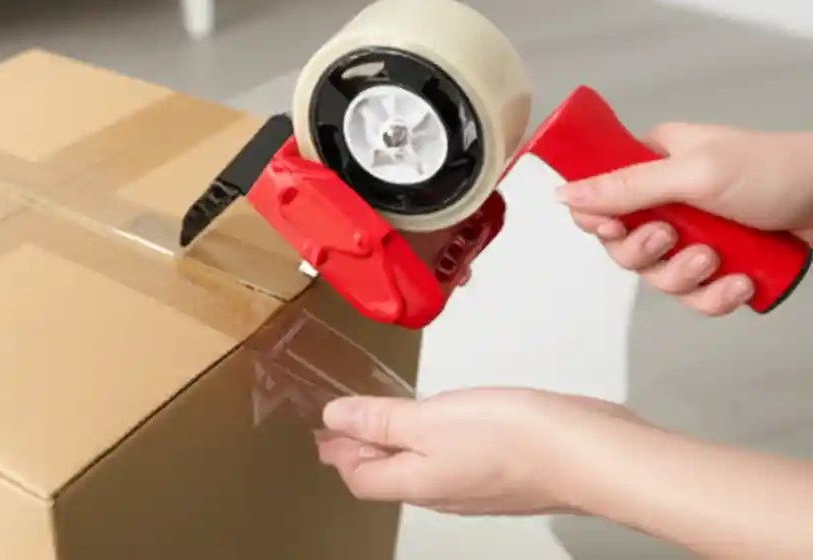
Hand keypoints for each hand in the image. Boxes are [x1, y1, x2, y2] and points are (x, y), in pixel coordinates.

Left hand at [316, 388, 643, 515]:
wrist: (589, 455)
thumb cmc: (507, 435)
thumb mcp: (431, 419)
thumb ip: (381, 419)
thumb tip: (331, 420)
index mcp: (417, 483)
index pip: (362, 478)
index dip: (339, 453)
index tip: (324, 429)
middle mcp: (443, 494)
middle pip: (389, 477)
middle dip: (363, 451)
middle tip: (345, 426)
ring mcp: (476, 488)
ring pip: (421, 470)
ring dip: (396, 446)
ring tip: (385, 421)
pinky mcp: (505, 474)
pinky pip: (452, 461)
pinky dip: (432, 443)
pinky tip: (441, 423)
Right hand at [556, 123, 812, 315]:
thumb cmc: (776, 170)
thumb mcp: (693, 173)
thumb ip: (626, 187)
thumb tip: (565, 194)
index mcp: (654, 161)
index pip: (598, 196)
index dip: (598, 221)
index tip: (614, 229)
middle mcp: (669, 198)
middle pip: (623, 244)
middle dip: (648, 255)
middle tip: (672, 240)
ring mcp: (695, 233)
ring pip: (658, 275)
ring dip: (685, 278)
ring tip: (718, 262)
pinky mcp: (721, 263)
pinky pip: (695, 295)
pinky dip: (714, 296)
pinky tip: (741, 282)